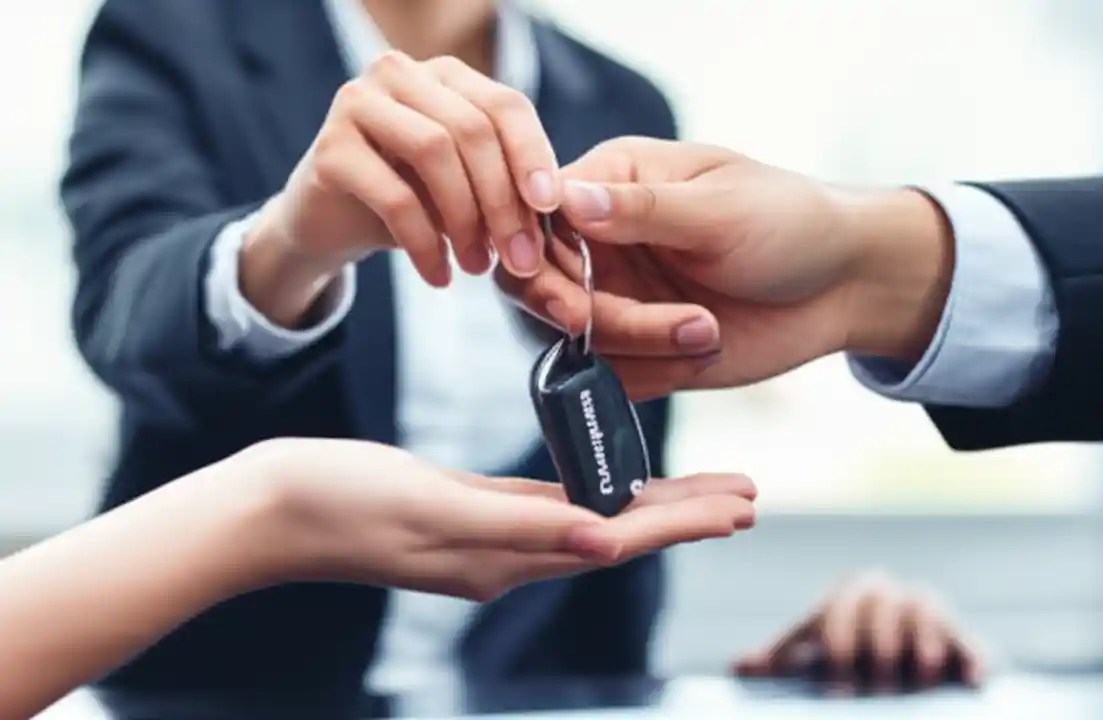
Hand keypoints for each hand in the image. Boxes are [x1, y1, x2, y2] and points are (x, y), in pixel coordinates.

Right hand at [228, 438, 756, 600]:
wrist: (267, 511)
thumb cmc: (339, 502)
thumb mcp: (431, 506)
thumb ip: (519, 525)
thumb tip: (605, 544)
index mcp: (505, 556)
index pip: (617, 540)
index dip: (681, 522)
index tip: (739, 506)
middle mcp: (506, 556)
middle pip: (617, 534)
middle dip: (684, 517)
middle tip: (746, 497)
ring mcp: (485, 540)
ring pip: (591, 522)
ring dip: (649, 509)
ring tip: (701, 495)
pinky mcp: (465, 517)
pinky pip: (550, 508)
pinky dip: (593, 497)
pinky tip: (607, 488)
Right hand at [243, 51, 560, 326]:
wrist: (332, 223)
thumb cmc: (413, 200)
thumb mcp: (469, 186)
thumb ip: (508, 183)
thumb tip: (558, 206)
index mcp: (444, 75)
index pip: (505, 105)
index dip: (534, 156)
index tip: (551, 209)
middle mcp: (398, 74)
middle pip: (472, 128)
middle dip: (504, 200)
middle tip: (521, 258)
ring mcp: (357, 103)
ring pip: (434, 152)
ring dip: (466, 220)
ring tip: (479, 267)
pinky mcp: (328, 148)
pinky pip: (394, 196)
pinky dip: (425, 244)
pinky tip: (440, 276)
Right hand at [501, 137, 954, 399]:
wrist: (844, 286)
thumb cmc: (789, 223)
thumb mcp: (719, 209)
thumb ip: (641, 211)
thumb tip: (564, 196)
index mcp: (613, 183)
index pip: (537, 215)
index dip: (536, 256)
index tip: (569, 294)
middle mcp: (603, 240)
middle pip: (539, 284)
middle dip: (586, 312)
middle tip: (628, 322)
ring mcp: (619, 295)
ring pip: (576, 339)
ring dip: (636, 343)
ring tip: (705, 330)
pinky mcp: (641, 347)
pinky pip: (615, 375)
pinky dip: (652, 373)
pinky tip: (704, 348)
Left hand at [733, 573, 983, 691]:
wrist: (907, 659)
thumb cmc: (848, 656)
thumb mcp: (814, 658)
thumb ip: (780, 661)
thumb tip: (739, 667)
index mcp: (848, 595)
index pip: (837, 616)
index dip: (836, 652)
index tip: (836, 693)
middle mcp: (889, 594)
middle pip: (881, 611)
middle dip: (877, 653)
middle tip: (873, 691)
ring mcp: (930, 610)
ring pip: (926, 615)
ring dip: (921, 651)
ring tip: (917, 686)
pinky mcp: (965, 638)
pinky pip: (972, 643)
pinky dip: (973, 660)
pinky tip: (972, 681)